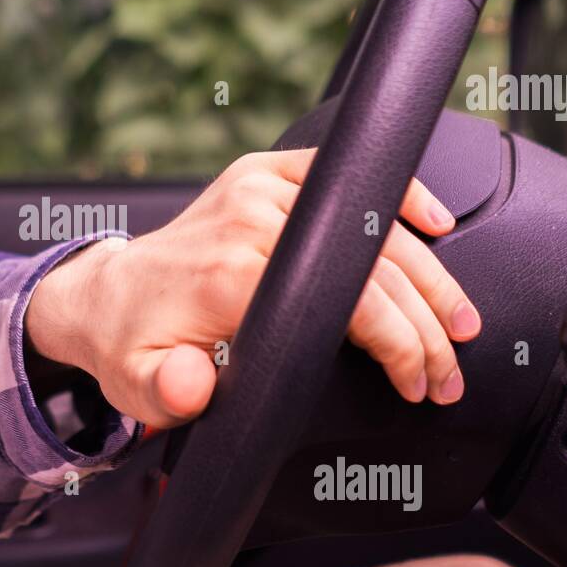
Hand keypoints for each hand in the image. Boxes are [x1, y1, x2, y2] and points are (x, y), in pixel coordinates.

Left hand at [26, 149, 479, 428]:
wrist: (106, 297)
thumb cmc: (132, 344)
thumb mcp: (137, 386)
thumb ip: (167, 392)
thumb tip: (193, 386)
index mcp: (229, 271)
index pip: (345, 301)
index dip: (397, 343)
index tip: (418, 384)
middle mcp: (248, 219)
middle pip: (371, 263)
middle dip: (426, 324)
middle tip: (449, 374)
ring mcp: (257, 191)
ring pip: (370, 222)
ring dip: (428, 271)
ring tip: (460, 322)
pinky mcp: (262, 177)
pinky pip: (340, 175)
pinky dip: (393, 196)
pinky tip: (432, 223)